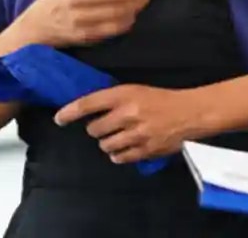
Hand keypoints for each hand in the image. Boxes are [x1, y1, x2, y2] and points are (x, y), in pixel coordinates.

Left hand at [54, 84, 203, 162]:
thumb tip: (89, 109)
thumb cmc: (161, 99)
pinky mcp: (144, 150)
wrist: (189, 113)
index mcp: (124, 94)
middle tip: (106, 126)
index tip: (59, 118)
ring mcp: (136, 134)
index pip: (88, 103)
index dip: (70, 112)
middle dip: (96, 129)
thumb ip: (114, 99)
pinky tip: (127, 146)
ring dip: (108, 142)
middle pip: (94, 129)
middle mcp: (127, 114)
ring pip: (105, 145)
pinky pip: (119, 158)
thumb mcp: (136, 90)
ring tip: (119, 136)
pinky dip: (119, 154)